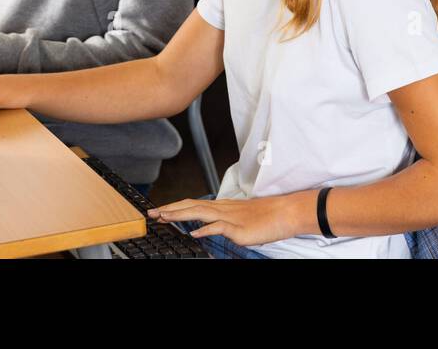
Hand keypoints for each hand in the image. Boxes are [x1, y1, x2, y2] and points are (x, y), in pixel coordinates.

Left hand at [149, 192, 315, 246]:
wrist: (286, 212)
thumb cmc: (267, 216)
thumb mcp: (241, 218)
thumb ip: (224, 222)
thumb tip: (208, 228)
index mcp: (223, 207)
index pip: (194, 205)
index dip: (176, 207)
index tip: (161, 211)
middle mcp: (223, 209)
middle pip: (191, 206)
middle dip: (170, 209)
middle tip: (152, 213)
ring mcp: (230, 217)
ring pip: (200, 213)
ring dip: (180, 215)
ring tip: (164, 217)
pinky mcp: (239, 228)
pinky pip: (219, 227)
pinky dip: (206, 229)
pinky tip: (195, 233)